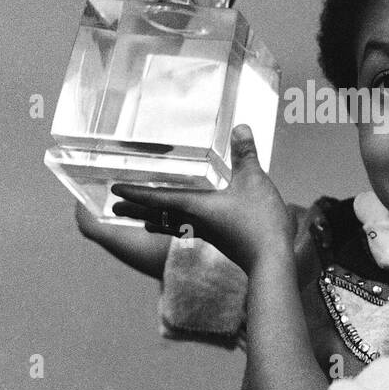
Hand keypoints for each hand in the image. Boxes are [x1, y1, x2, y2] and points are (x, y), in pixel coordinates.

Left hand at [111, 125, 293, 275]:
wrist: (272, 262)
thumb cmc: (259, 223)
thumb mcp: (253, 181)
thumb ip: (245, 154)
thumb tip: (239, 127)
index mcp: (196, 207)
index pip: (159, 198)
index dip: (137, 192)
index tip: (116, 190)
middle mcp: (195, 222)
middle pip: (159, 214)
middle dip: (137, 208)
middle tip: (116, 207)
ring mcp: (207, 234)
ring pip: (173, 225)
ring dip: (155, 219)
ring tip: (143, 220)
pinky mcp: (219, 240)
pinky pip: (189, 231)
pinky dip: (177, 226)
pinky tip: (185, 227)